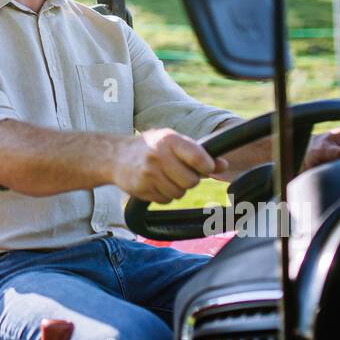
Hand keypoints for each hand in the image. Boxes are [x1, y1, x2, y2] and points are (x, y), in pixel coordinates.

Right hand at [113, 128, 229, 203]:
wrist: (116, 156)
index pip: (198, 157)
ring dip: (176, 189)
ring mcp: (149, 172)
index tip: (204, 167)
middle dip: (190, 180)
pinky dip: (164, 195)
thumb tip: (223, 165)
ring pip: (179, 193)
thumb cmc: (150, 147)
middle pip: (191, 181)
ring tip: (165, 177)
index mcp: (169, 139)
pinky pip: (165, 200)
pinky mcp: (142, 188)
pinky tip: (155, 184)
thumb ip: (198, 153)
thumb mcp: (173, 143)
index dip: (207, 166)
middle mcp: (158, 155)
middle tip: (180, 173)